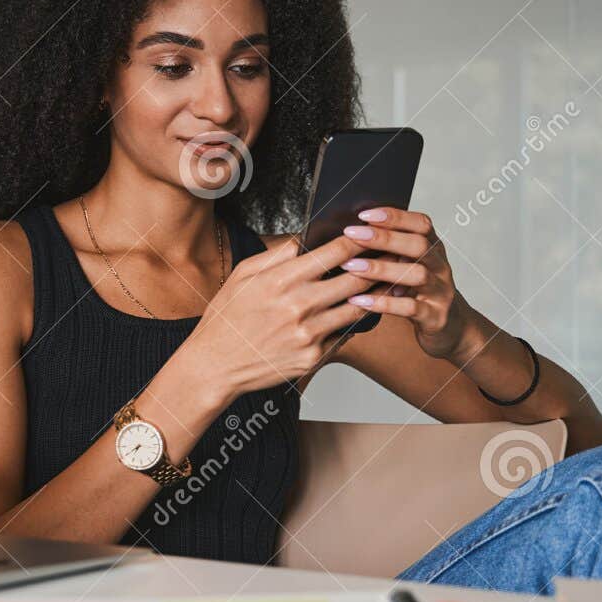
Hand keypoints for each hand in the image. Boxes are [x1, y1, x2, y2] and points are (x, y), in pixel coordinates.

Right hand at [180, 234, 374, 398]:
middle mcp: (298, 306)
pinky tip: (352, 314)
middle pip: (356, 279)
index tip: (370, 235)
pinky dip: (346, 324)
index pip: (335, 252)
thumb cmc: (226, 318)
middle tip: (387, 257)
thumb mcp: (243, 275)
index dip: (359, 240)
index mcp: (281, 280)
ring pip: (355, 309)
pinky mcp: (312, 357)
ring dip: (370, 295)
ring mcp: (308, 334)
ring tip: (380, 284)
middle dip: (375, 265)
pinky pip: (339, 335)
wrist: (215, 365)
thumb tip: (305, 238)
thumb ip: (277, 254)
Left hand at [338, 207, 472, 361]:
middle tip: (352, 234)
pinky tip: (360, 300)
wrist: (452, 328)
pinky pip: (411, 308)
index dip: (395, 217)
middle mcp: (440, 267)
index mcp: (433, 249)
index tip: (364, 214)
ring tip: (351, 266)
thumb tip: (352, 232)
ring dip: (381, 269)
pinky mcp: (436, 317)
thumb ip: (391, 251)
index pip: (421, 224)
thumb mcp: (409, 267)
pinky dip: (384, 303)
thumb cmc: (420, 293)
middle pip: (418, 245)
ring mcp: (441, 292)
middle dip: (384, 237)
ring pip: (417, 274)